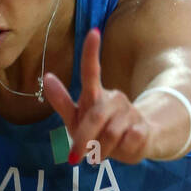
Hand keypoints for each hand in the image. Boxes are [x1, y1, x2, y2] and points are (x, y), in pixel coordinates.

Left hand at [41, 26, 150, 164]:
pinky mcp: (143, 128)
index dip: (92, 53)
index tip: (94, 32)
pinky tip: (121, 149)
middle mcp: (114, 99)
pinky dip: (119, 152)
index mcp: (95, 95)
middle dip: (83, 140)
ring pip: (111, 134)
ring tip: (98, 155)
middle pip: (95, 117)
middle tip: (75, 158)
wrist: (136, 144)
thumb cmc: (99, 130)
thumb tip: (47, 77)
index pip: (92, 71)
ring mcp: (131, 112)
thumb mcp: (77, 119)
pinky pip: (127, 142)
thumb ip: (62, 102)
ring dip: (101, 150)